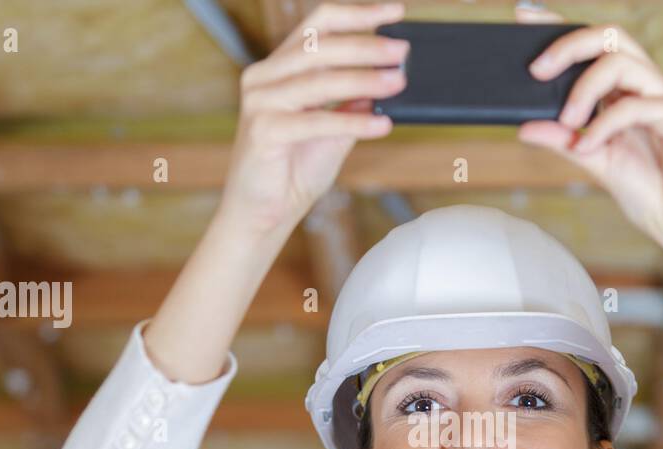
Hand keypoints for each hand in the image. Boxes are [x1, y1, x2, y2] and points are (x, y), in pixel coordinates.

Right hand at [221, 1, 409, 232]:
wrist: (263, 214)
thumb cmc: (294, 171)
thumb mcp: (333, 131)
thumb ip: (352, 103)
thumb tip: (387, 76)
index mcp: (279, 68)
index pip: (318, 25)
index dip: (358, 14)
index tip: (395, 11)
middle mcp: (264, 78)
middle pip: (321, 46)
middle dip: (366, 46)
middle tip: (403, 50)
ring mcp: (260, 102)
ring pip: (319, 80)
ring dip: (365, 79)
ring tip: (399, 81)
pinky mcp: (264, 131)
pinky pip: (317, 121)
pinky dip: (353, 121)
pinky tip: (382, 124)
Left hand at [514, 4, 662, 251]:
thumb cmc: (653, 194)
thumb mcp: (596, 164)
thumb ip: (565, 142)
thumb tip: (524, 127)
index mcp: (629, 93)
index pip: (595, 47)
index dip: (561, 27)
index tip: (524, 15)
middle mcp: (649, 87)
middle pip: (611, 38)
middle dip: (570, 45)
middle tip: (537, 71)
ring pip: (623, 63)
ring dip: (585, 88)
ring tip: (568, 120)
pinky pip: (637, 106)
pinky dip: (605, 124)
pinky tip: (589, 146)